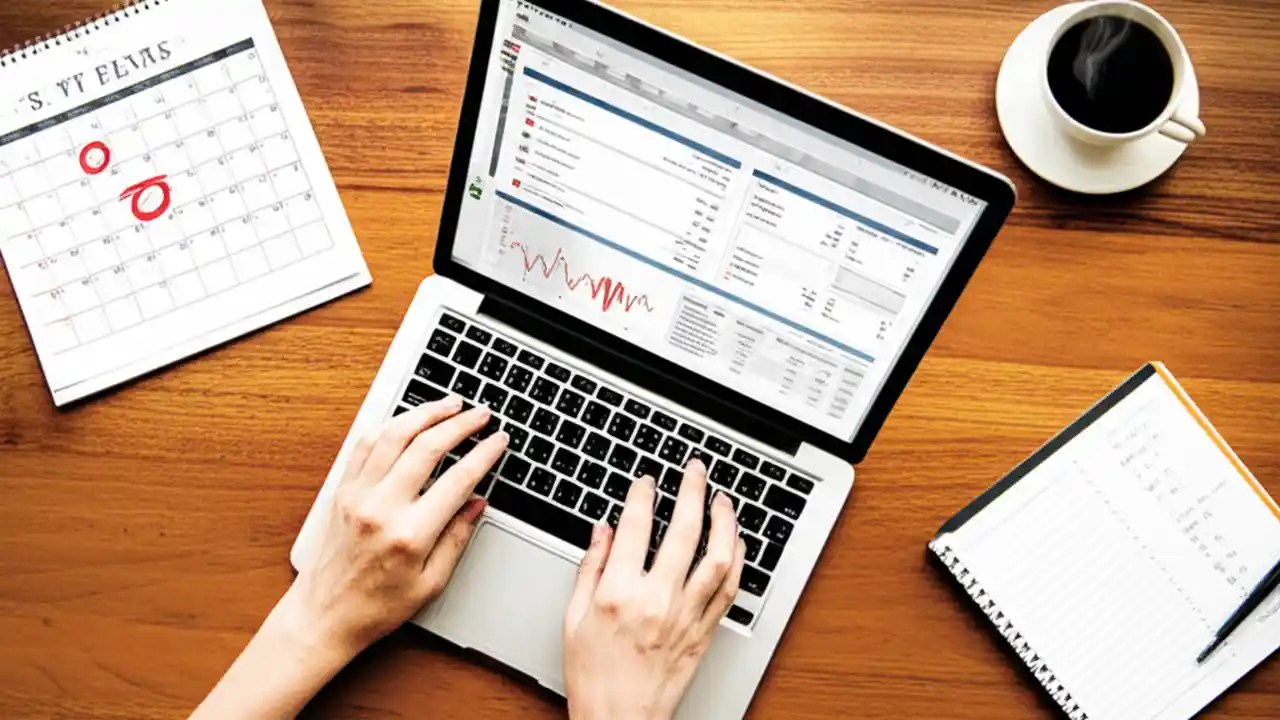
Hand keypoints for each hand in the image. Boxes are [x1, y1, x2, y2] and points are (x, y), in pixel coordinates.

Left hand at [285, 396, 506, 658]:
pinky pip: (364, 445)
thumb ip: (457, 537)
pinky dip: (389, 425)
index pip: (458, 479)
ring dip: (424, 413)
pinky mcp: (342, 491)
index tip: (498, 441)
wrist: (324, 615)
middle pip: (427, 446)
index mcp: (411, 534)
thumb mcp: (432, 582)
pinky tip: (408, 419)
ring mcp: (358, 495)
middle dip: (459, 424)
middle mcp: (382, 508)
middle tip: (480, 413)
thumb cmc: (377, 607)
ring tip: (448, 404)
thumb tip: (478, 502)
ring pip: (393, 435)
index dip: (484, 454)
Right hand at [563, 460, 745, 719]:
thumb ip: (590, 568)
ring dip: (723, 521)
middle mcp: (656, 600)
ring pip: (717, 556)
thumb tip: (602, 529)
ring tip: (722, 499)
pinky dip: (737, 559)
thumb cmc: (593, 676)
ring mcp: (686, 616)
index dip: (643, 495)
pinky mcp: (704, 632)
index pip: (636, 527)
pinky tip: (735, 541)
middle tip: (694, 470)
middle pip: (684, 530)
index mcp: (618, 594)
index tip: (647, 481)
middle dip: (691, 490)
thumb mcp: (573, 618)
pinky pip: (729, 589)